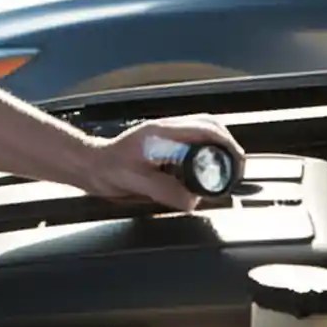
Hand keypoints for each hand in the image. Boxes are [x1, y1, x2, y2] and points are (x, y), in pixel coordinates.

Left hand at [79, 114, 245, 211]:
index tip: (236, 163)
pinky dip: (205, 153)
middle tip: (236, 168)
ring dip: (217, 147)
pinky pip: (192, 142)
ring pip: (202, 132)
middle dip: (227, 145)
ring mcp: (164, 134)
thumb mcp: (136, 182)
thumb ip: (165, 190)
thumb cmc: (107, 169)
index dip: (226, 145)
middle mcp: (165, 129)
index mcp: (162, 133)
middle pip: (209, 126)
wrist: (90, 165)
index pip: (205, 129)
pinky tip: (204, 170)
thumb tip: (192, 200)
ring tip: (225, 169)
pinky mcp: (162, 143)